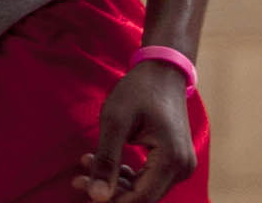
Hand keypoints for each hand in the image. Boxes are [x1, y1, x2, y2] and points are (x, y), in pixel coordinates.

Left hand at [71, 63, 197, 200]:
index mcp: (172, 160)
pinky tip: (100, 161)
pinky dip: (125, 173)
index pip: (141, 198)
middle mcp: (183, 168)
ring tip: (84, 165)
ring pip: (144, 189)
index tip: (82, 187)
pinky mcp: (174, 161)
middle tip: (78, 179)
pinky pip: (148, 178)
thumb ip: (106, 160)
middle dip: (109, 191)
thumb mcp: (115, 121)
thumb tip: (97, 197)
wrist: (162, 72)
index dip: (111, 199)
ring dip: (114, 182)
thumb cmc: (138, 90)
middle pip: (143, 196)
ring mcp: (181, 166)